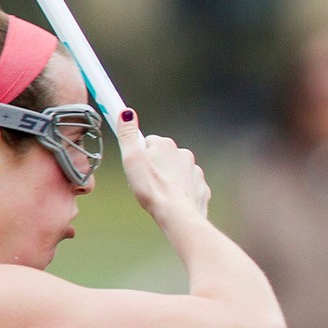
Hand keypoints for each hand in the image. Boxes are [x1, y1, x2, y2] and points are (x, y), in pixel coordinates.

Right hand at [114, 108, 210, 225]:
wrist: (177, 214)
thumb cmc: (152, 187)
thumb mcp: (131, 158)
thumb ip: (127, 134)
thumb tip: (126, 112)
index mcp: (166, 145)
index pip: (148, 143)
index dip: (140, 156)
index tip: (137, 168)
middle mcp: (184, 154)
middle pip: (164, 158)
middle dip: (155, 168)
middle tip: (147, 183)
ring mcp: (195, 172)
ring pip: (177, 173)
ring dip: (168, 180)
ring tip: (160, 193)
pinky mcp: (202, 189)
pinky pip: (189, 188)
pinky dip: (181, 193)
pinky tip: (173, 201)